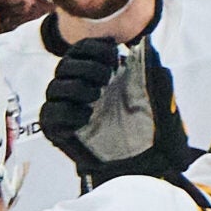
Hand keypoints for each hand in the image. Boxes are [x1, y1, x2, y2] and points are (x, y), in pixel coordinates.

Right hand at [37, 36, 194, 185]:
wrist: (143, 164)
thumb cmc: (150, 129)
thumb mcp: (161, 96)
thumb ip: (154, 71)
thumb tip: (146, 45)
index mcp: (97, 74)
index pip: (82, 48)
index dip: (94, 47)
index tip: (115, 56)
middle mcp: (77, 89)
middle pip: (65, 64)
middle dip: (87, 66)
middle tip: (107, 77)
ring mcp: (65, 109)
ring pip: (54, 87)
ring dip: (76, 87)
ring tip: (97, 96)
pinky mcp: (57, 130)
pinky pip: (50, 114)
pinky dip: (67, 111)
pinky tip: (87, 116)